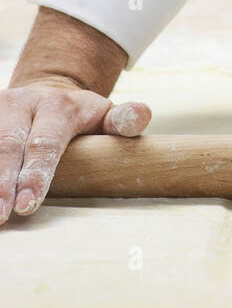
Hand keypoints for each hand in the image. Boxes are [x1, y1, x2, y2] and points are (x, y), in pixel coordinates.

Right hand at [0, 79, 150, 226]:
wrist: (46, 92)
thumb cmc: (81, 118)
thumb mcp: (105, 116)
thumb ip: (123, 121)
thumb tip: (142, 116)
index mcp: (58, 105)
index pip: (46, 142)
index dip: (36, 174)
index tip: (29, 206)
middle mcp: (23, 102)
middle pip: (8, 144)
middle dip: (2, 182)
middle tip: (2, 215)